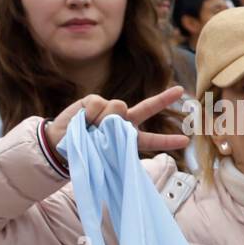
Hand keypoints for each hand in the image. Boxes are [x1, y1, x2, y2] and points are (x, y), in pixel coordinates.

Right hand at [42, 86, 188, 157]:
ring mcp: (108, 109)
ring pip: (118, 107)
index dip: (167, 141)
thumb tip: (116, 113)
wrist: (58, 145)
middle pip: (147, 108)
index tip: (185, 140)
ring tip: (91, 129)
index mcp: (127, 138)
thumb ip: (114, 137)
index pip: (150, 140)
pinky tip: (83, 120)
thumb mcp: (102, 154)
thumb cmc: (83, 153)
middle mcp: (122, 121)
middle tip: (180, 90)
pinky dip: (90, 114)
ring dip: (104, 120)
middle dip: (164, 99)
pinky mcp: (94, 100)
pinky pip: (99, 104)